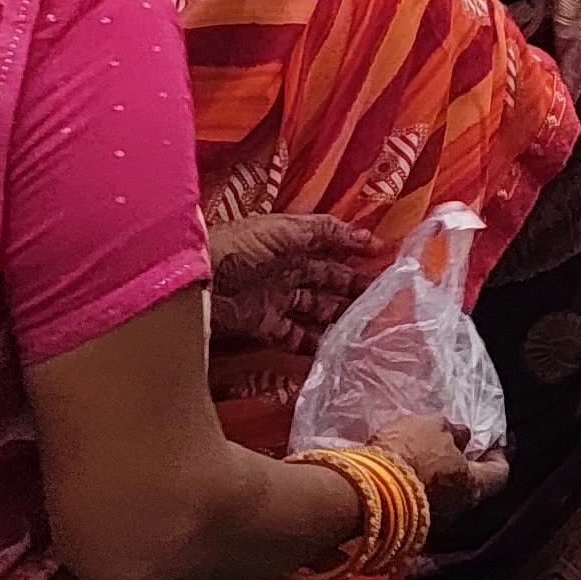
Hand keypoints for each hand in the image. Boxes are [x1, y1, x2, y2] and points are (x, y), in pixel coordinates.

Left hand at [210, 214, 377, 353]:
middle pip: (327, 280)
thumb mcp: (282, 230)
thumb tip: (367, 237)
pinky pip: (295, 337)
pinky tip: (334, 349)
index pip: (331, 247)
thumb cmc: (237, 247)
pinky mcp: (264, 326)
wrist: (194, 284)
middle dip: (354, 288)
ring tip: (365, 327)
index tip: (386, 261)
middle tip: (384, 300)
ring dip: (338, 317)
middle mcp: (287, 270)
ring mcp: (277, 299)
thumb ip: (325, 231)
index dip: (356, 253)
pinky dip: (313, 343)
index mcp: (292, 243)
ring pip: (316, 308)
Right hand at [369, 413, 507, 530]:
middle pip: (468, 488)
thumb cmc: (408, 454)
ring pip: (441, 499)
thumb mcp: (433, 427)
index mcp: (471, 487)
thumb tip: (464, 438)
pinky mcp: (404, 529)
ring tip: (421, 459)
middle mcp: (455, 512)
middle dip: (462, 469)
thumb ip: (453, 433)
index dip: (498, 457)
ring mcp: (429, 525)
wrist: (363, 491)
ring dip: (436, 480)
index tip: (493, 444)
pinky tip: (402, 474)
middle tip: (452, 449)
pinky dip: (415, 490)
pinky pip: (417, 506)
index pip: (499, 475)